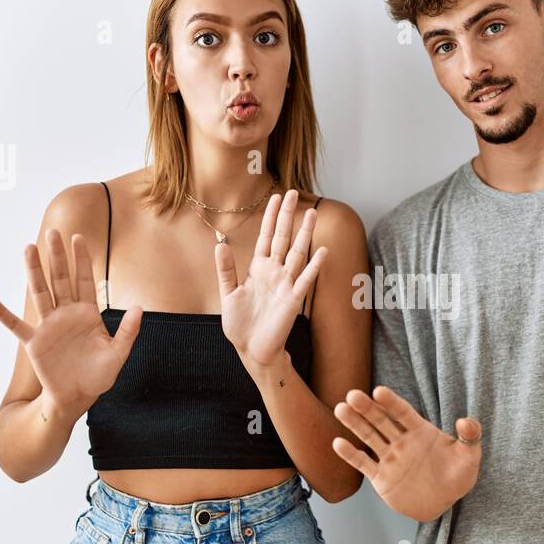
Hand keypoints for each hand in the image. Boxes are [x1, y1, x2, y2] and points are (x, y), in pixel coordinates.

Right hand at [0, 229, 141, 416]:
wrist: (77, 396)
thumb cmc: (98, 375)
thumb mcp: (118, 354)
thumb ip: (129, 331)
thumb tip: (139, 307)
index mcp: (88, 314)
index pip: (85, 281)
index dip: (82, 260)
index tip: (78, 237)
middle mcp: (66, 314)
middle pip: (61, 279)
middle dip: (57, 256)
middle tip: (53, 231)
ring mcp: (49, 326)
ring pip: (40, 292)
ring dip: (33, 271)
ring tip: (28, 248)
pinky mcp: (35, 342)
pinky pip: (16, 325)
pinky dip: (3, 314)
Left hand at [217, 188, 326, 368]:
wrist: (251, 349)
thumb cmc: (240, 323)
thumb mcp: (228, 293)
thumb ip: (226, 270)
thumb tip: (220, 244)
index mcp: (258, 269)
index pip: (266, 237)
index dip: (270, 217)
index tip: (275, 197)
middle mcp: (274, 272)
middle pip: (282, 238)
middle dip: (288, 216)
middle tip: (294, 193)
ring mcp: (285, 284)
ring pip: (296, 253)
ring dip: (304, 234)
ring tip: (313, 213)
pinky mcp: (292, 300)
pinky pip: (305, 280)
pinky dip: (314, 267)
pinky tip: (323, 251)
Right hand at [331, 385, 481, 521]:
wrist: (443, 504)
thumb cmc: (457, 477)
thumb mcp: (469, 457)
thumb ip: (469, 438)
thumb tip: (466, 420)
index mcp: (420, 431)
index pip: (403, 413)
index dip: (391, 402)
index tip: (379, 391)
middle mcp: (401, 441)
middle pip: (381, 421)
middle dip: (367, 408)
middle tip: (352, 395)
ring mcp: (389, 458)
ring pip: (369, 437)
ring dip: (355, 424)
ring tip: (340, 409)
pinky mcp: (381, 477)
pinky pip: (364, 464)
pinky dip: (351, 455)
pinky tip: (338, 443)